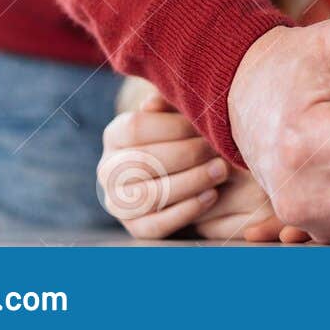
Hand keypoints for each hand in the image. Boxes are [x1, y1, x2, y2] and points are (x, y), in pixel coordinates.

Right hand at [100, 93, 308, 241]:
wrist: (180, 174)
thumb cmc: (183, 135)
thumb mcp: (175, 115)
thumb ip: (171, 104)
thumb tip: (158, 101)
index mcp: (115, 135)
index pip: (135, 128)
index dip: (173, 126)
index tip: (205, 124)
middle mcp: (108, 170)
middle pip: (143, 162)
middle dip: (187, 156)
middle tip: (219, 151)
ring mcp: (117, 202)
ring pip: (149, 195)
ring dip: (189, 182)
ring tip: (221, 171)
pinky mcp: (134, 228)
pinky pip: (156, 226)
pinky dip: (185, 211)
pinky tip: (211, 196)